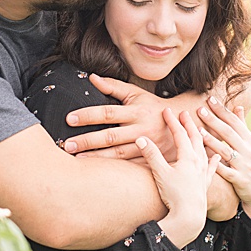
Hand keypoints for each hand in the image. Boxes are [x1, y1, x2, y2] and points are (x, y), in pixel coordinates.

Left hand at [62, 74, 206, 159]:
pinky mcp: (150, 159)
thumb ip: (114, 86)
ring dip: (97, 157)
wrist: (183, 126)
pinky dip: (114, 170)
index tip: (69, 119)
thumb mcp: (137, 94)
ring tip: (78, 159)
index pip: (108, 112)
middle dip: (88, 141)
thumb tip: (91, 78)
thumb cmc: (154, 107)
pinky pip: (129, 166)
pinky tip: (98, 172)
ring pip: (118, 154)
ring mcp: (146, 146)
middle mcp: (141, 129)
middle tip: (67, 145)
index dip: (88, 115)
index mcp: (136, 111)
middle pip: (111, 136)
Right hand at [135, 109, 218, 247]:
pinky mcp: (206, 183)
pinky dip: (215, 159)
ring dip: (202, 137)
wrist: (189, 216)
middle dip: (189, 124)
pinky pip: (213, 167)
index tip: (167, 110)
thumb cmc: (174, 195)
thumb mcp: (160, 173)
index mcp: (187, 157)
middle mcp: (198, 162)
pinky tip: (217, 156)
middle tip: (184, 113)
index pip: (180, 133)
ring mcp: (204, 172)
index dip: (173, 121)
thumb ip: (151, 155)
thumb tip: (141, 138)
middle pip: (195, 138)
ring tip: (200, 129)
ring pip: (205, 149)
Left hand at [197, 96, 250, 221]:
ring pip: (226, 150)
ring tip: (197, 131)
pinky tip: (204, 159)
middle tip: (200, 110)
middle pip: (229, 133)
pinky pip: (225, 171)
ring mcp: (245, 166)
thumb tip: (237, 107)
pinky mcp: (240, 180)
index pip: (235, 122)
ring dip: (211, 140)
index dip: (222, 111)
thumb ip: (243, 127)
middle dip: (214, 121)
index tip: (210, 100)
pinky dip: (216, 164)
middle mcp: (249, 151)